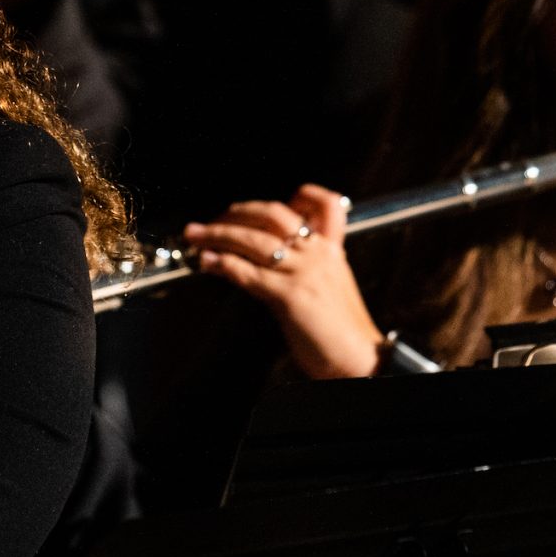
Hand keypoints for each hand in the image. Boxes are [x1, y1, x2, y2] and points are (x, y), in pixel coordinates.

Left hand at [185, 186, 382, 379]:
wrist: (360, 360)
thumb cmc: (340, 329)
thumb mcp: (330, 284)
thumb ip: (307, 264)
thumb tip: (267, 254)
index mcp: (331, 249)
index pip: (324, 203)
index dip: (297, 196)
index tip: (266, 205)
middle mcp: (318, 254)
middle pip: (273, 215)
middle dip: (236, 214)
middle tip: (211, 221)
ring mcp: (304, 272)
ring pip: (254, 241)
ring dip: (218, 235)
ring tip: (195, 235)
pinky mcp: (291, 295)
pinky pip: (249, 272)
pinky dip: (224, 264)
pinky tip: (208, 262)